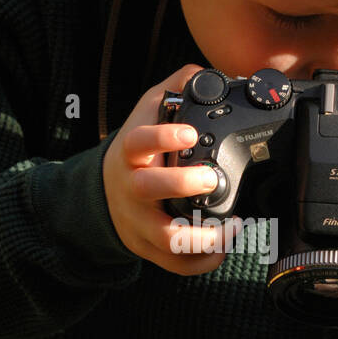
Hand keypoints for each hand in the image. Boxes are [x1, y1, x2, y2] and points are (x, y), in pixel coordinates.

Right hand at [102, 64, 243, 275]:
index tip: (188, 132)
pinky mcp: (148, 248)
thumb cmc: (136, 152)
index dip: (161, 137)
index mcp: (131, 154)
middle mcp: (132, 189)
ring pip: (165, 238)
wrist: (105, 194)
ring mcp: (139, 222)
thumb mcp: (147, 113)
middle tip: (211, 177)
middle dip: (181, 184)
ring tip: (232, 227)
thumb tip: (203, 75)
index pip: (138, 142)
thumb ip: (174, 89)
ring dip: (200, 236)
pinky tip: (222, 250)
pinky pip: (174, 264)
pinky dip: (200, 262)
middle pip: (149, 189)